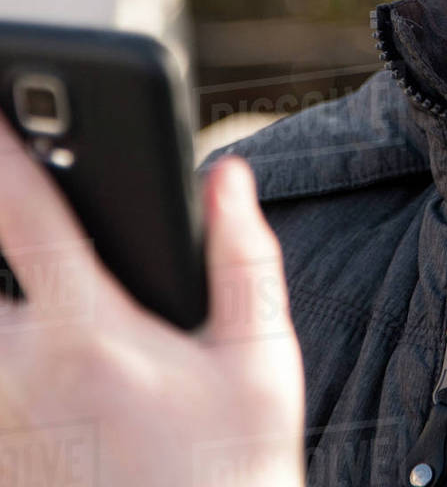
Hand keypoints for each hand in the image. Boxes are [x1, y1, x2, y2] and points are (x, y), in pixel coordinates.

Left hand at [0, 109, 305, 486]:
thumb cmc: (232, 471)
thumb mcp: (260, 360)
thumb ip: (243, 256)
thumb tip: (226, 177)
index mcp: (88, 335)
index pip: (26, 215)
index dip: (4, 151)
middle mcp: (19, 376)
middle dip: (0, 221)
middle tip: (20, 192)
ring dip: (6, 293)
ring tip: (56, 293)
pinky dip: (10, 345)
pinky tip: (51, 358)